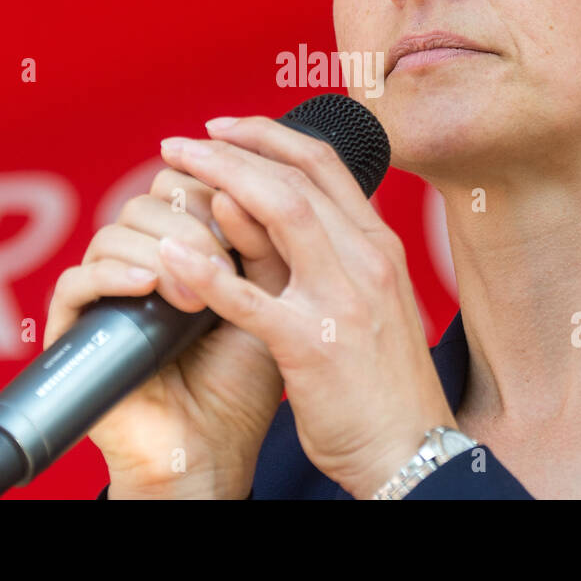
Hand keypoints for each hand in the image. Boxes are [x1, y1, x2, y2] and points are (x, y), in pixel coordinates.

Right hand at [43, 162, 286, 498]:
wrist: (214, 448)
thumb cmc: (241, 381)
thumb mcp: (266, 299)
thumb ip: (258, 244)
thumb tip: (234, 190)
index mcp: (183, 248)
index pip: (180, 185)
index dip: (209, 190)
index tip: (242, 219)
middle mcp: (141, 262)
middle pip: (146, 200)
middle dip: (188, 224)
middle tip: (221, 263)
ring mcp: (107, 293)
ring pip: (113, 233)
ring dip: (157, 252)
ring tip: (193, 297)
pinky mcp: (76, 328)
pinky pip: (76, 281)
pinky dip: (111, 274)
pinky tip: (146, 287)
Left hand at [156, 115, 456, 499]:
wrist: (411, 451)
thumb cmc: (382, 383)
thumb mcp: (369, 301)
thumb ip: (330, 253)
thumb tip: (260, 209)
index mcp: (379, 246)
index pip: (323, 164)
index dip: (268, 135)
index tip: (223, 128)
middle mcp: (367, 260)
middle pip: (295, 176)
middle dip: (230, 148)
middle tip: (179, 143)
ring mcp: (342, 300)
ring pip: (280, 212)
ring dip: (218, 180)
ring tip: (170, 172)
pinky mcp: (312, 347)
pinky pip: (250, 299)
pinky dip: (207, 272)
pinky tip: (169, 257)